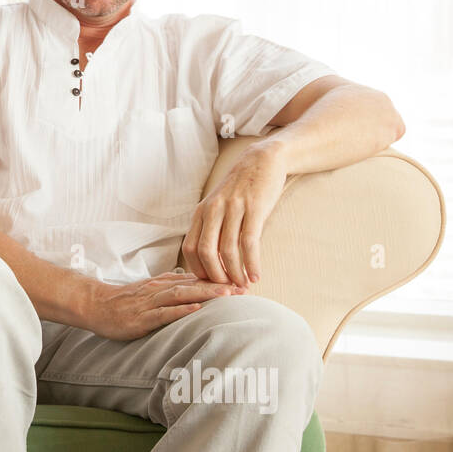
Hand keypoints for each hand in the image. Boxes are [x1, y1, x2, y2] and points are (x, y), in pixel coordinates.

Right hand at [82, 271, 246, 340]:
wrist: (95, 305)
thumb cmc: (124, 301)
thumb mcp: (150, 291)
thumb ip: (172, 289)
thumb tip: (196, 288)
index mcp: (163, 283)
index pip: (196, 279)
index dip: (220, 280)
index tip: (242, 282)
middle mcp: (159, 289)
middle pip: (194, 284)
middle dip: (220, 285)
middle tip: (244, 287)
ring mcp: (150, 303)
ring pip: (181, 295)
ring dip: (205, 294)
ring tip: (227, 294)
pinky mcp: (141, 318)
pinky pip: (163, 313)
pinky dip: (180, 310)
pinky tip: (196, 309)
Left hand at [180, 141, 287, 286]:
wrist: (262, 160)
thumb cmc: (241, 189)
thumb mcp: (218, 205)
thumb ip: (211, 228)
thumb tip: (210, 262)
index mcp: (201, 212)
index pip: (190, 248)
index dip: (198, 270)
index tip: (210, 284)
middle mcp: (213, 210)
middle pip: (205, 252)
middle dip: (215, 276)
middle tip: (227, 291)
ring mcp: (233, 208)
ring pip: (228, 250)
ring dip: (235, 273)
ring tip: (244, 286)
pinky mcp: (254, 208)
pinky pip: (250, 242)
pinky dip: (252, 263)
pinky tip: (256, 276)